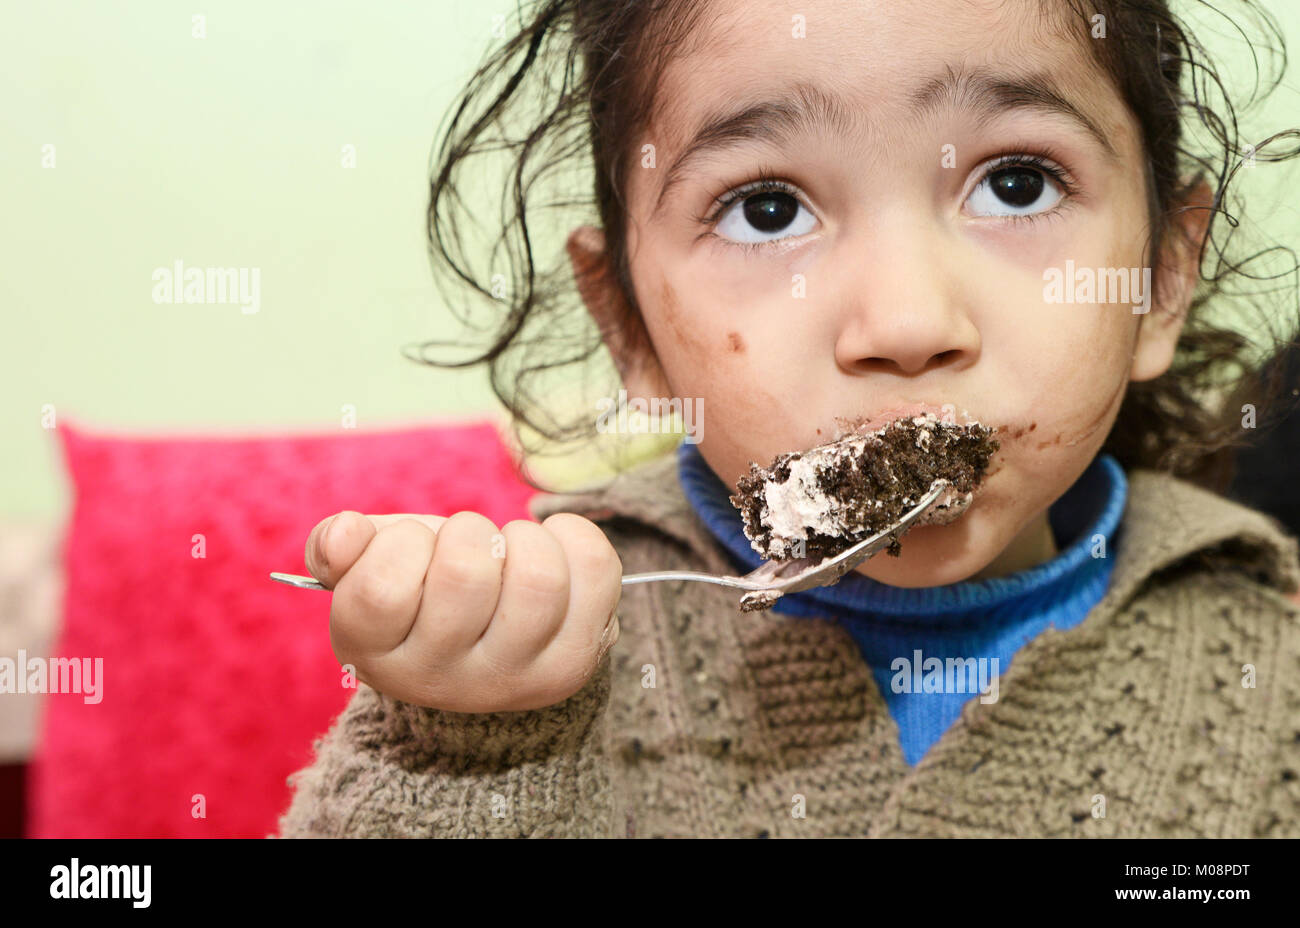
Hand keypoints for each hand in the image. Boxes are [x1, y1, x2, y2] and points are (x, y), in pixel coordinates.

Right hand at [304, 510, 621, 711]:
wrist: (491, 655)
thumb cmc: (425, 593)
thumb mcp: (371, 567)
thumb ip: (341, 546)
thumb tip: (344, 534)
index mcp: (378, 655)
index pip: (381, 588)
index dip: (402, 543)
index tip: (415, 549)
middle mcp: (443, 681)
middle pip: (465, 573)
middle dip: (470, 533)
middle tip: (470, 547)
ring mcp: (515, 679)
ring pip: (536, 577)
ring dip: (525, 539)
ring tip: (513, 552)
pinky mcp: (574, 661)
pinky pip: (592, 569)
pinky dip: (575, 536)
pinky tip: (555, 550)